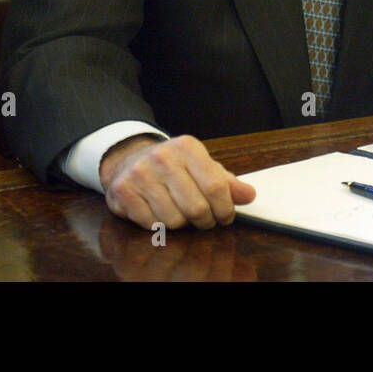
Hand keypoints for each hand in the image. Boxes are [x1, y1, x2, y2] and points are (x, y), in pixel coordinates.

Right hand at [100, 134, 256, 229]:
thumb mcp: (202, 166)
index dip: (225, 209)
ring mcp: (140, 173)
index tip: (226, 216)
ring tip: (179, 211)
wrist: (129, 159)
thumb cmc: (173, 167)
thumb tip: (249, 195)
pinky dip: (158, 224)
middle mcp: (162, 157)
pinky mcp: (123, 190)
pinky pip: (151, 224)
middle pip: (197, 208)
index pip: (216, 187)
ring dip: (181, 223)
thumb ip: (227, 182)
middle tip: (205, 219)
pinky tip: (158, 211)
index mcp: (187, 147)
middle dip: (205, 220)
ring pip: (174, 220)